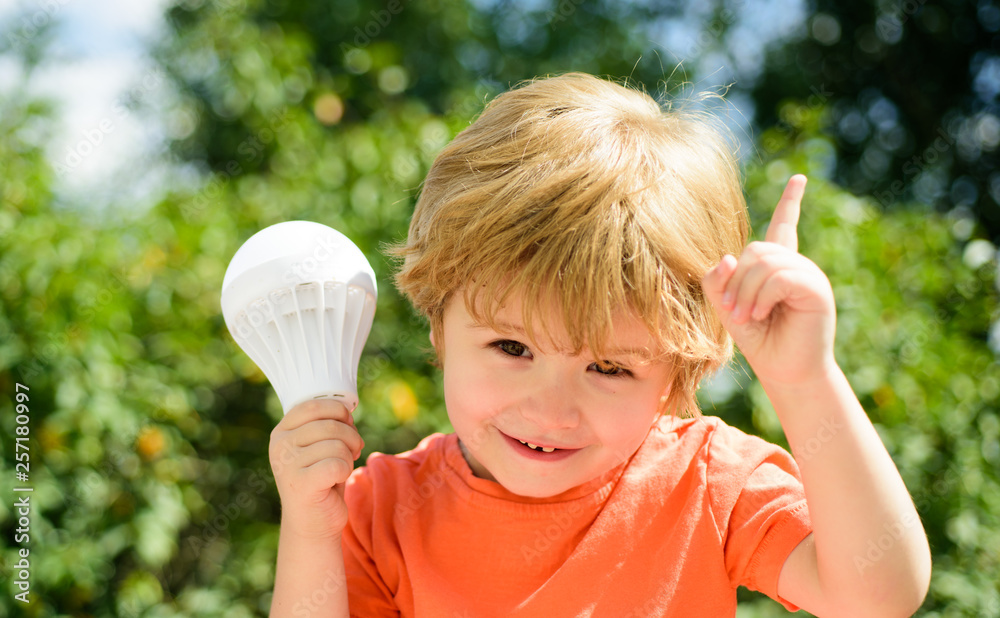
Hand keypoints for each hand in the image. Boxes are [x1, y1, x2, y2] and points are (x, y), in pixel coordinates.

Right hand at [269, 399, 363, 539]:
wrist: (313, 521)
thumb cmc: (321, 479)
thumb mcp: (318, 446)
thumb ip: (327, 425)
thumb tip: (348, 413)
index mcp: (282, 431)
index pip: (313, 405)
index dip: (338, 411)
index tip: (347, 425)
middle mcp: (280, 445)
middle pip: (331, 425)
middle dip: (351, 437)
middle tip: (351, 452)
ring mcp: (287, 465)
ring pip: (337, 445)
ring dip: (348, 458)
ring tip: (339, 469)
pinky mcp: (300, 484)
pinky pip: (338, 465)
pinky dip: (345, 472)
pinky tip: (335, 481)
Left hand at [702, 175, 836, 385]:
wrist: (787, 373)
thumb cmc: (760, 342)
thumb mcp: (728, 309)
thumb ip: (718, 282)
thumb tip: (726, 258)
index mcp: (779, 267)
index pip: (784, 226)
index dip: (791, 202)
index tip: (799, 178)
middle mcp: (797, 265)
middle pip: (755, 250)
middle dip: (735, 281)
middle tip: (733, 313)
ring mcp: (809, 275)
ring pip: (765, 262)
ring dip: (745, 292)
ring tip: (745, 318)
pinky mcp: (816, 289)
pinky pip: (780, 277)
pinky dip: (761, 296)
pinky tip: (759, 315)